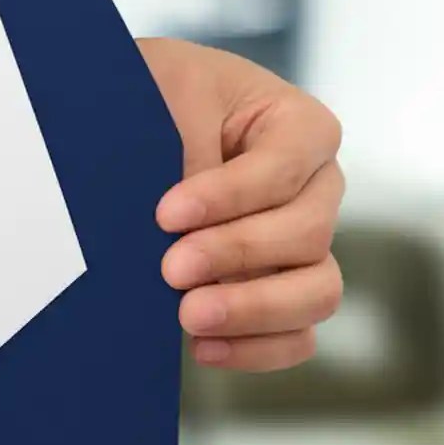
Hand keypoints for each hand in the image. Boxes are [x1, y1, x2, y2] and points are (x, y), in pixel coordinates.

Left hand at [139, 37, 343, 371]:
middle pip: (308, 234)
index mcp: (299, 127)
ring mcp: (300, 245)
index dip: (228, 197)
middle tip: (170, 268)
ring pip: (317, 291)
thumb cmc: (154, 97)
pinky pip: (297, 336)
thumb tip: (180, 226)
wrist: (126, 125)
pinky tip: (202, 348)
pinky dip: (257, 348)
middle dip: (235, 254)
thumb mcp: (167, 96)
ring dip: (253, 309)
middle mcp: (314, 188)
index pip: (285, 169)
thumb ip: (187, 149)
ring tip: (188, 315)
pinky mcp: (277, 290)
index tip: (166, 214)